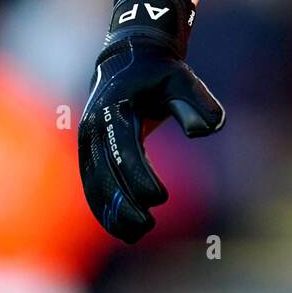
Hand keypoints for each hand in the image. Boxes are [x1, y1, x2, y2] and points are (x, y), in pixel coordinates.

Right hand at [78, 0, 224, 243]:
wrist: (131, 58)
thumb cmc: (161, 72)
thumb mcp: (182, 79)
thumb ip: (197, 103)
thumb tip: (205, 131)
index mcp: (114, 109)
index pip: (124, 150)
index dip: (139, 177)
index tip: (160, 199)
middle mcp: (93, 128)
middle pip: (104, 174)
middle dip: (123, 203)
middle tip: (147, 226)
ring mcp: (86, 141)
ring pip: (93, 184)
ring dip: (111, 212)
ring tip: (136, 234)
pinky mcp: (88, 152)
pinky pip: (93, 184)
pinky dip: (104, 207)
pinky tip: (122, 228)